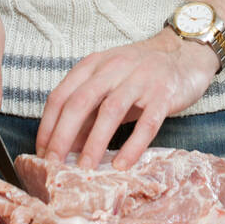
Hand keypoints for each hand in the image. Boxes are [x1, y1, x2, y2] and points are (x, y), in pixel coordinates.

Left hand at [35, 28, 219, 170]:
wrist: (183, 54)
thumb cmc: (139, 73)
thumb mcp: (108, 85)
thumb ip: (87, 112)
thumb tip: (63, 146)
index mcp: (93, 65)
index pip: (61, 95)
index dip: (48, 125)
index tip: (41, 153)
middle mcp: (113, 68)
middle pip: (80, 102)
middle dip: (62, 136)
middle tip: (53, 165)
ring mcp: (140, 80)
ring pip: (110, 111)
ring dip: (94, 143)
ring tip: (85, 169)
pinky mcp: (163, 94)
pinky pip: (147, 123)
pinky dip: (132, 146)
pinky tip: (121, 164)